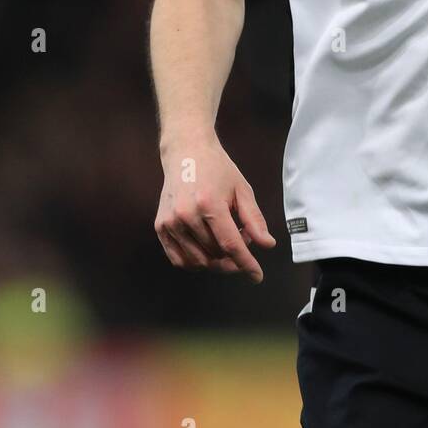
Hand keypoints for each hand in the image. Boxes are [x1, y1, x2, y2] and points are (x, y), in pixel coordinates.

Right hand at [155, 134, 275, 282]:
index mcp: (209, 204)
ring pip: (198, 260)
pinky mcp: (160, 226)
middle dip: (234, 254)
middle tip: (242, 238)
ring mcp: (171, 222)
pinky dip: (195, 261)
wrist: (186, 151)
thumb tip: (267, 245)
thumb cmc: (218, 169)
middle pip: (215, 254)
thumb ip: (254, 220)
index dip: (246, 264)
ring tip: (224, 236)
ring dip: (216, 258)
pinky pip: (179, 259)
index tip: (257, 276)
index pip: (230, 245)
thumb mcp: (242, 189)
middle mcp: (186, 215)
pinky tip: (206, 248)